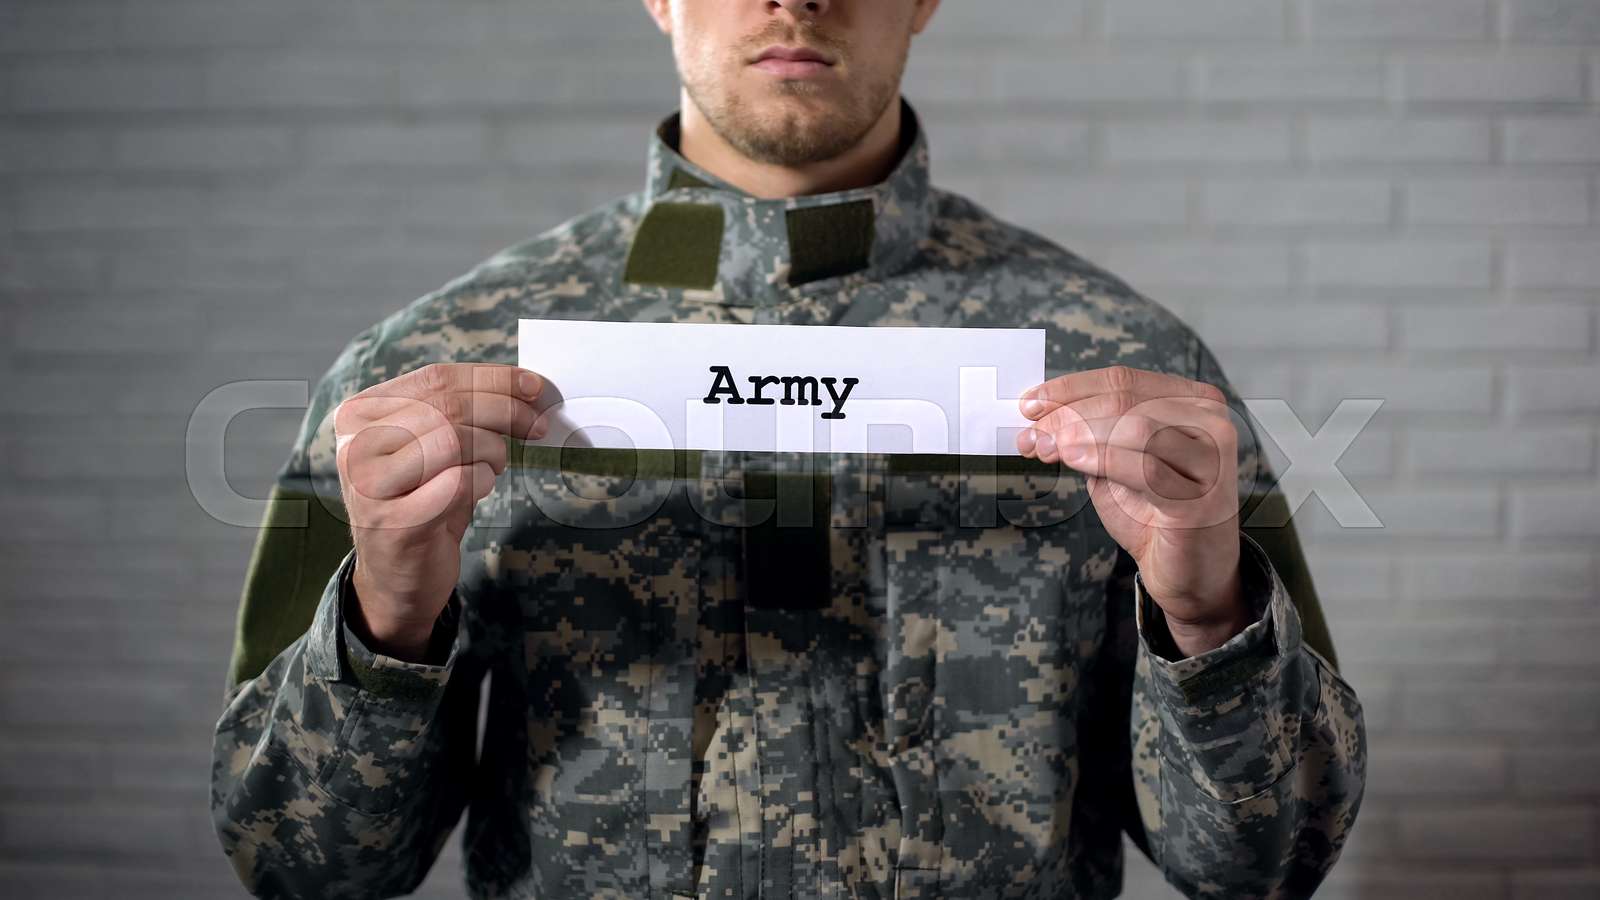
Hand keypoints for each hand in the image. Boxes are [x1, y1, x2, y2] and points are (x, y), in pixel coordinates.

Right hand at [333, 363, 545, 659]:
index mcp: (360, 415)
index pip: (435, 378)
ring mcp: (370, 486)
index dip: (493, 379)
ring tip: (494, 465)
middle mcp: (355, 446)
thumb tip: (526, 385)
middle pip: (447, 406)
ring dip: (492, 450)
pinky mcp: (397, 523)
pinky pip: (459, 483)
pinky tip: (478, 489)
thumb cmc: (422, 501)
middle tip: (535, 424)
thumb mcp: (433, 446)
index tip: (535, 386)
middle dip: (505, 411)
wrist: (396, 576)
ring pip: (453, 438)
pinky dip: (482, 482)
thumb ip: (463, 411)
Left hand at [1016, 366, 1249, 656]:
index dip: (1071, 389)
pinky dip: (1101, 458)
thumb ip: (1089, 436)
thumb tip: (1039, 416)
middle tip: (1031, 431)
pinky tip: (1071, 458)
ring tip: (1044, 447)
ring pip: (1136, 428)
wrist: (1190, 571)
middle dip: (1069, 414)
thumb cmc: (1154, 512)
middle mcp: (1211, 422)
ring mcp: (1212, 458)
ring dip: (1079, 435)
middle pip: (1126, 401)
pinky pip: (1145, 468)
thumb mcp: (1116, 463)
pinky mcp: (1203, 496)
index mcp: (1193, 402)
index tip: (1030, 403)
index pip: (1125, 381)